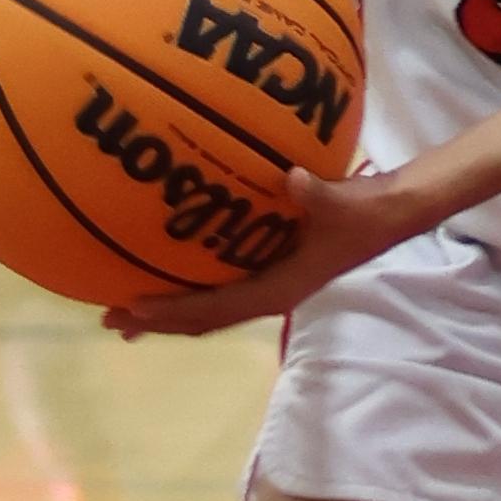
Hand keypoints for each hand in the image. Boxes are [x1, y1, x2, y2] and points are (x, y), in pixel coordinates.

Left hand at [102, 161, 425, 339]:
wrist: (390, 213)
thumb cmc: (367, 213)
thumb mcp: (343, 204)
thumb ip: (317, 195)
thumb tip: (292, 179)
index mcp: (279, 290)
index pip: (216, 308)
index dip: (174, 311)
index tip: (134, 307)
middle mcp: (267, 295)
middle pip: (203, 319)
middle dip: (158, 321)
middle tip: (111, 319)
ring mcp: (266, 285)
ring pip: (208, 309)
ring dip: (168, 312)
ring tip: (127, 313)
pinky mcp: (268, 268)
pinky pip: (218, 288)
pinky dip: (187, 290)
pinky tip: (166, 273)